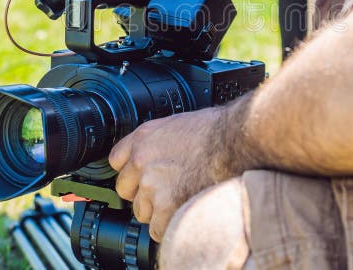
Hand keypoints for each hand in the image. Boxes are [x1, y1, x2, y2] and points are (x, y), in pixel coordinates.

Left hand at [108, 108, 229, 241]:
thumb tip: (161, 153)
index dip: (132, 171)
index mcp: (143, 138)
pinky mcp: (166, 205)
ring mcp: (152, 185)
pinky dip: (170, 226)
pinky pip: (158, 229)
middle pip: (126, 190)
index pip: (117, 160)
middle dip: (144, 194)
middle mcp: (142, 161)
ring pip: (142, 212)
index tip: (141, 177)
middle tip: (167, 191)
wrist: (235, 140)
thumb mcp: (179, 124)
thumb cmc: (217, 130)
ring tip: (182, 201)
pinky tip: (185, 212)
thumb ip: (161, 141)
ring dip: (158, 212)